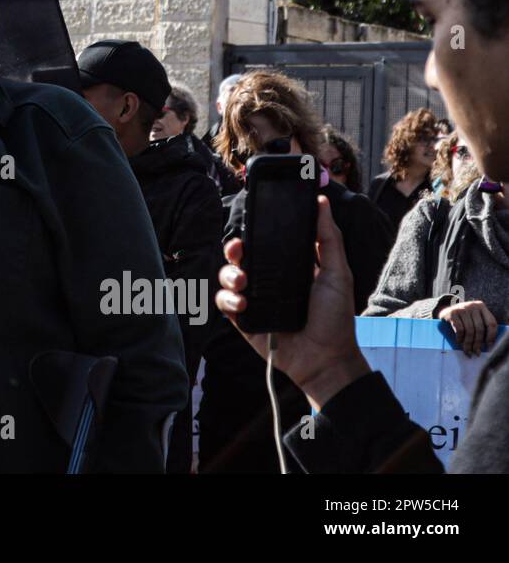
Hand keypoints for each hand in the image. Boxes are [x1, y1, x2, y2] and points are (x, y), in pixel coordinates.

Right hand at [214, 196, 370, 409]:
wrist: (325, 360)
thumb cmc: (335, 318)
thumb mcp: (338, 273)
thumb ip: (328, 238)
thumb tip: (322, 202)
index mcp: (288, 268)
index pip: (265, 243)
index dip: (254, 232)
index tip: (251, 223)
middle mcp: (268, 281)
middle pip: (240, 257)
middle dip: (233, 249)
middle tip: (238, 249)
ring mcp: (254, 300)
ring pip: (228, 277)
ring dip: (229, 274)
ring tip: (243, 282)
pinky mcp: (243, 320)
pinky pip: (224, 303)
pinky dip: (228, 300)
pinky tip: (243, 304)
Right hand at [438, 299, 497, 355]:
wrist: (445, 311)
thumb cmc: (463, 318)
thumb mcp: (474, 318)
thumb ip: (482, 326)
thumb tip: (488, 345)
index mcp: (481, 306)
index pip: (491, 323)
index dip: (491, 336)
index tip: (489, 346)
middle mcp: (472, 306)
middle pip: (479, 328)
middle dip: (478, 343)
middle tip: (477, 353)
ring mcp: (461, 309)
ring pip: (469, 330)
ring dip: (469, 343)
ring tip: (468, 351)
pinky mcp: (452, 313)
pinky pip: (459, 329)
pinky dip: (460, 338)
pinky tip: (459, 342)